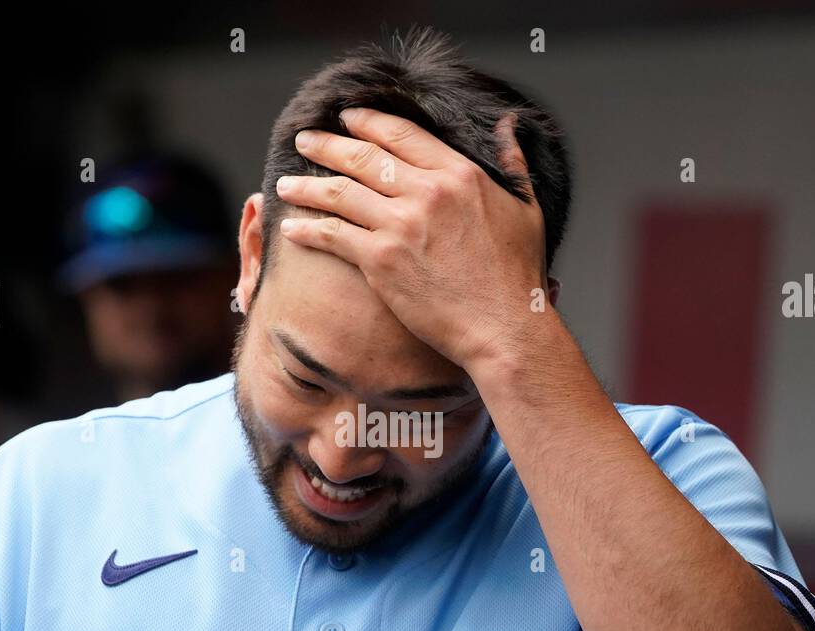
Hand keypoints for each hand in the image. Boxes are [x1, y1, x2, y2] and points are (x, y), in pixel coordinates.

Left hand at [275, 107, 548, 371]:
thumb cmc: (518, 276)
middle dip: (328, 145)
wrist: (504, 327)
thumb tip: (509, 124)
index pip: (402, 134)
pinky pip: (333, 235)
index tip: (348, 118)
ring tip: (288, 183)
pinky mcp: (382, 260)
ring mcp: (401, 226)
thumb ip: (513, 162)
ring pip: (340, 192)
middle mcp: (427, 192)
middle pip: (363, 156)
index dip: (368, 122)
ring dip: (307, 185)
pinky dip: (308, 229)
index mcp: (460, 174)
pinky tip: (292, 229)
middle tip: (306, 140)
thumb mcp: (526, 207)